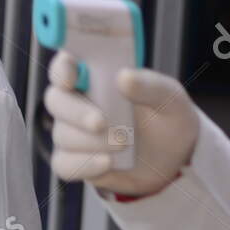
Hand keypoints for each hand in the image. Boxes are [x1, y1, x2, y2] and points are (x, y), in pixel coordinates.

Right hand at [44, 50, 198, 197]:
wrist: (174, 159)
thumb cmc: (167, 119)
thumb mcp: (170, 98)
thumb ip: (149, 86)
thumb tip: (123, 76)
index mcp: (96, 78)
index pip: (66, 65)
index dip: (61, 69)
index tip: (70, 78)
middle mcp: (77, 102)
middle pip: (56, 101)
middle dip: (75, 113)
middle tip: (100, 123)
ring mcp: (73, 132)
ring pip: (63, 135)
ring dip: (92, 142)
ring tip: (124, 145)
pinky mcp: (74, 160)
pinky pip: (63, 164)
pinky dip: (84, 164)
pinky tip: (107, 163)